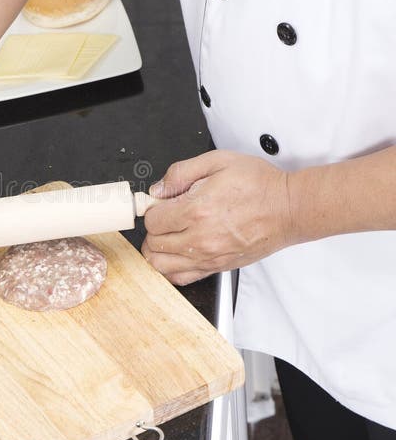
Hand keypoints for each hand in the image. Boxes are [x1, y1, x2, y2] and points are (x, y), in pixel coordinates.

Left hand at [141, 150, 292, 285]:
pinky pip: (180, 278)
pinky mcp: (217, 268)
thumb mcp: (218, 161)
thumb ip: (181, 172)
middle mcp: (200, 238)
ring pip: (160, 265)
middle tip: (166, 217)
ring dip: (158, 250)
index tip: (161, 204)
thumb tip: (158, 189)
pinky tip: (176, 254)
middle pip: (152, 244)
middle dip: (154, 229)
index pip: (151, 220)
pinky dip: (170, 268)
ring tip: (168, 236)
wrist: (289, 209)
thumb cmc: (259, 185)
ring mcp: (208, 257)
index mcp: (197, 210)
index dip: (152, 209)